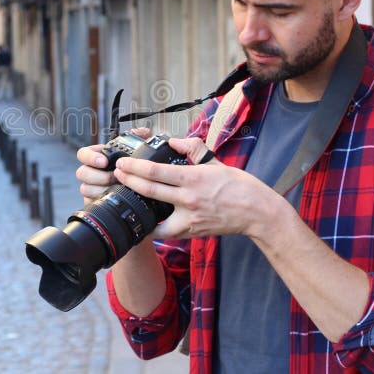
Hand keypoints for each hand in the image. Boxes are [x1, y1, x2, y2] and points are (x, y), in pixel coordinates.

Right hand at [75, 128, 151, 203]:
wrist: (137, 189)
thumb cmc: (131, 169)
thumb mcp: (136, 152)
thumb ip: (139, 139)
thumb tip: (143, 132)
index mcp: (97, 157)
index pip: (83, 154)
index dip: (90, 157)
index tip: (103, 161)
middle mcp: (91, 172)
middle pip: (81, 173)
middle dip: (98, 176)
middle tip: (113, 177)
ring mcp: (91, 187)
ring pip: (85, 188)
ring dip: (100, 189)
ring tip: (116, 188)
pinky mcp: (93, 201)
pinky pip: (89, 202)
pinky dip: (101, 200)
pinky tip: (113, 197)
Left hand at [113, 137, 278, 238]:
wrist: (256, 212)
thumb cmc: (238, 186)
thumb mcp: (216, 161)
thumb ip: (192, 148)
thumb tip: (174, 141)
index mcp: (193, 178)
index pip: (156, 171)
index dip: (135, 167)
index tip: (123, 163)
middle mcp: (188, 199)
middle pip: (149, 191)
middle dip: (129, 182)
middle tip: (117, 175)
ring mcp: (189, 219)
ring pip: (154, 216)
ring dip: (138, 207)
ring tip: (127, 198)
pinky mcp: (192, 232)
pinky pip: (166, 231)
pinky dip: (155, 227)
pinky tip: (147, 220)